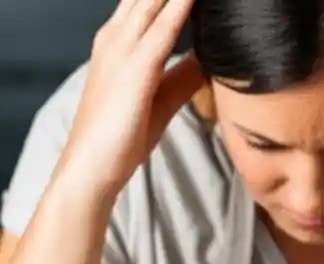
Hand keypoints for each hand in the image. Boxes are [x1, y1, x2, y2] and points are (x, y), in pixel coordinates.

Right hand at [59, 0, 201, 198]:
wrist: (92, 167)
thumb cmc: (123, 135)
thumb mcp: (163, 96)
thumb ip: (184, 73)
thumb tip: (210, 57)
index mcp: (119, 41)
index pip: (150, 0)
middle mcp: (116, 37)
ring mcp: (122, 50)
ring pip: (155, 1)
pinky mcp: (135, 70)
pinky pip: (164, 29)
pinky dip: (182, 8)